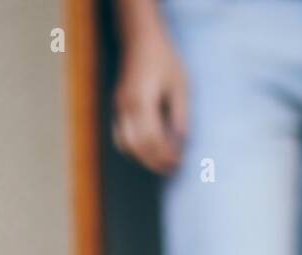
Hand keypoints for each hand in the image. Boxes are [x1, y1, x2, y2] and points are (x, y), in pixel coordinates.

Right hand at [112, 5, 187, 174]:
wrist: (142, 39)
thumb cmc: (165, 61)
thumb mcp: (181, 86)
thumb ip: (181, 115)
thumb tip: (182, 142)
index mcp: (142, 100)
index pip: (152, 139)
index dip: (165, 155)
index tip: (180, 162)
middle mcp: (126, 106)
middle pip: (137, 146)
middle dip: (155, 161)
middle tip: (174, 169)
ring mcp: (119, 107)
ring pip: (126, 144)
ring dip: (144, 158)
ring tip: (163, 165)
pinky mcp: (119, 107)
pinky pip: (121, 135)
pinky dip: (134, 148)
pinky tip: (150, 153)